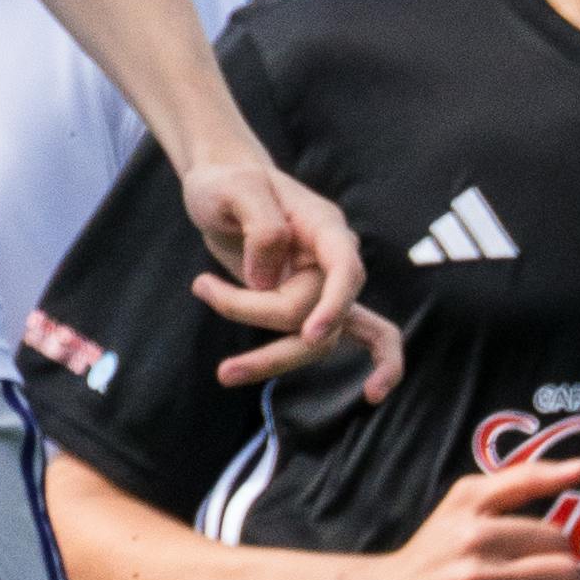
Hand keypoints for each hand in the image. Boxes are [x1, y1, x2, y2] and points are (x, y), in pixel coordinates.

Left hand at [182, 143, 392, 393]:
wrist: (222, 187)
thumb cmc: (228, 184)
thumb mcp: (234, 190)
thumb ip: (260, 227)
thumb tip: (268, 279)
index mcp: (324, 227)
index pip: (345, 269)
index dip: (333, 304)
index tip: (309, 333)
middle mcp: (332, 260)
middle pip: (313, 313)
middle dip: (256, 314)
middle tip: (203, 287)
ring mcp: (324, 286)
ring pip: (316, 341)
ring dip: (270, 360)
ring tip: (224, 372)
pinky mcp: (310, 306)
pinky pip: (358, 338)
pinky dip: (376, 364)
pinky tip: (374, 396)